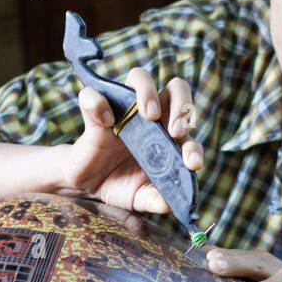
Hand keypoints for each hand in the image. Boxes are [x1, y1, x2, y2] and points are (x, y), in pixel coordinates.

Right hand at [62, 69, 202, 214]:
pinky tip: (107, 123)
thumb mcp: (140, 198)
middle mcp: (150, 116)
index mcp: (167, 136)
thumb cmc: (121, 185)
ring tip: (148, 116)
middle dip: (181, 105)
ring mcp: (123, 109)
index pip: (189, 131)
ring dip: (148, 91)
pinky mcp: (96, 110)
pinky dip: (99, 102)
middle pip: (175, 89)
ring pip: (139, 77)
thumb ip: (156, 200)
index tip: (190, 163)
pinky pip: (95, 94)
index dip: (193, 145)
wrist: (88, 186)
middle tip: (174, 132)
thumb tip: (169, 203)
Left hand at [205, 248, 281, 281]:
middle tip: (215, 266)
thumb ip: (234, 265)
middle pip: (258, 264)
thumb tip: (201, 252)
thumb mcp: (260, 275)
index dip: (224, 256)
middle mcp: (279, 273)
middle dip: (236, 263)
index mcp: (263, 266)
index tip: (205, 258)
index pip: (241, 257)